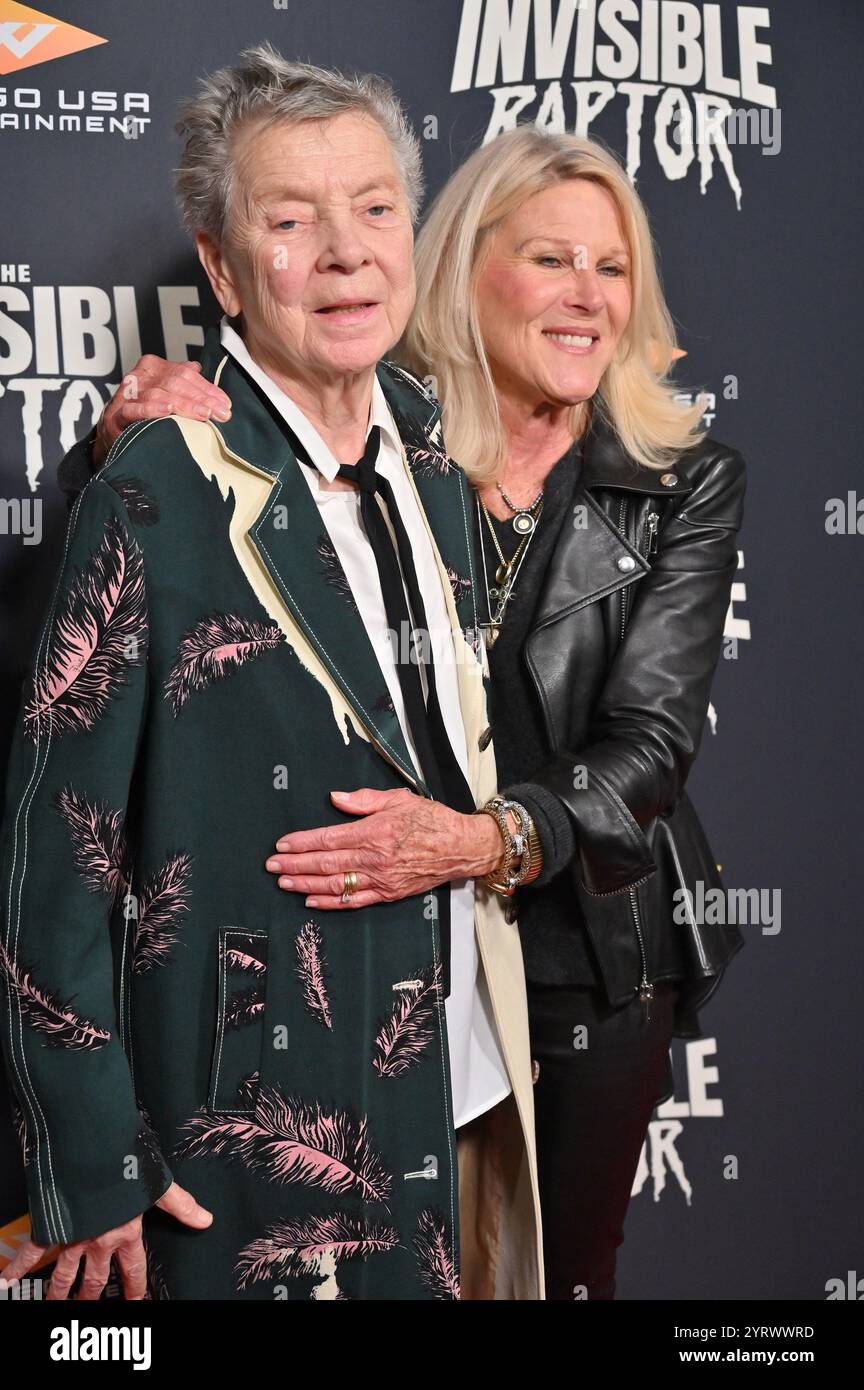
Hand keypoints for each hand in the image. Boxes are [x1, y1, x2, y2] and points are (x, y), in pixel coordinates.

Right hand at [0, 1180, 211, 1300]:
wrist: (91, 1151)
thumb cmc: (125, 1163)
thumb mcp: (159, 1184)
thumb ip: (182, 1205)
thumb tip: (205, 1220)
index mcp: (125, 1232)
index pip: (133, 1270)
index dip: (136, 1289)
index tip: (136, 1302)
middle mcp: (98, 1240)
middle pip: (96, 1278)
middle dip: (94, 1295)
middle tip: (89, 1307)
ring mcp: (72, 1237)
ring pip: (63, 1273)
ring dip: (59, 1291)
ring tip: (55, 1305)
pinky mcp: (51, 1227)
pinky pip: (31, 1252)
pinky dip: (16, 1266)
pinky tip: (6, 1280)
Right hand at [93, 356, 231, 463]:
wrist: (115, 432)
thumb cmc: (146, 413)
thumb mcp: (168, 393)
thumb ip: (185, 383)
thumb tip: (200, 370)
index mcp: (154, 367)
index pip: (185, 373)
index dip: (207, 388)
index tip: (225, 404)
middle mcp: (140, 377)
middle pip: (175, 382)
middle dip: (201, 399)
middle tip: (220, 413)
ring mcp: (127, 395)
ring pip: (159, 394)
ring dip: (184, 405)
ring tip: (203, 414)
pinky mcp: (116, 415)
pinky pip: (134, 410)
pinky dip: (151, 410)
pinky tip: (167, 411)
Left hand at [265, 787, 505, 908]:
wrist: (462, 847)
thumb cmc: (433, 820)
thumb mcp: (399, 799)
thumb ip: (364, 800)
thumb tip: (335, 798)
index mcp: (376, 832)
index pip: (330, 838)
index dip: (303, 842)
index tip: (282, 843)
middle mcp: (376, 858)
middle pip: (326, 863)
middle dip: (295, 864)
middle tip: (272, 865)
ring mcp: (381, 879)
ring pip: (335, 884)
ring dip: (305, 884)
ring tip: (283, 882)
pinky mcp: (388, 893)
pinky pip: (353, 900)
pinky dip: (330, 902)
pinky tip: (311, 900)